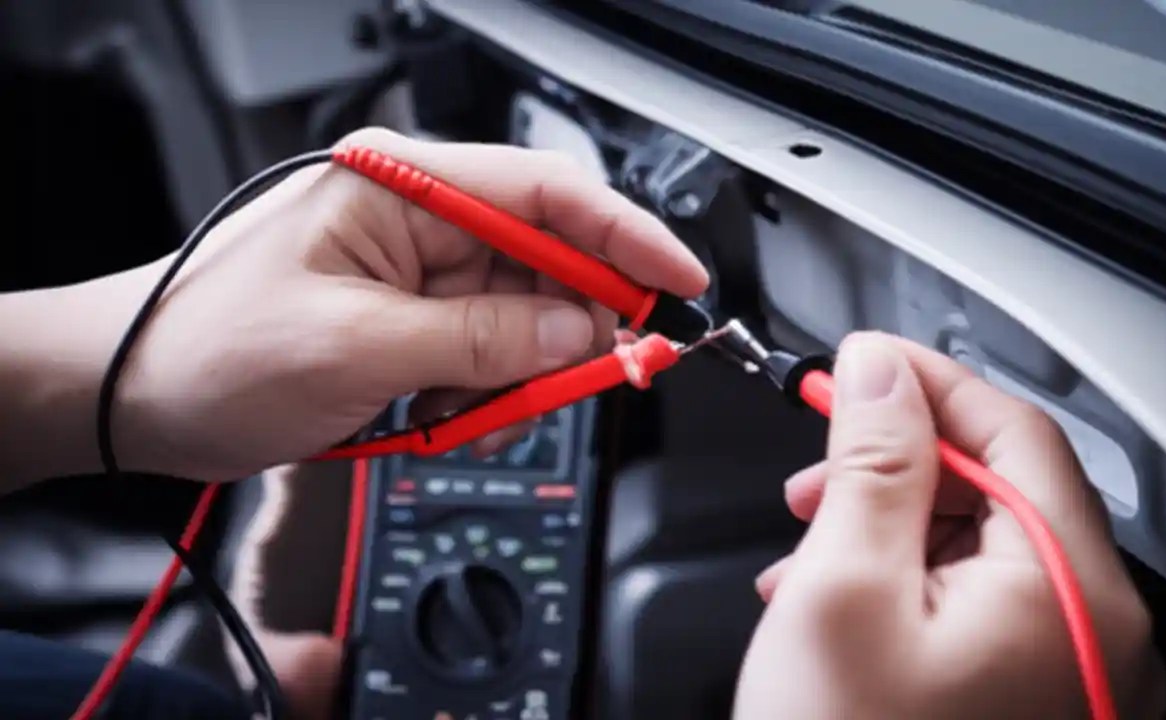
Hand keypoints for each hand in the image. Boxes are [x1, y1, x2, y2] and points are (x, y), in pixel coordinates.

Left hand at [108, 128, 706, 480]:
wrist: (131, 396)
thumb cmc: (204, 347)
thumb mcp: (355, 348)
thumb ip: (481, 339)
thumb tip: (576, 330)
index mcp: (398, 184)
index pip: (543, 192)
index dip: (624, 235)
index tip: (678, 280)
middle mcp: (415, 216)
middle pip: (546, 257)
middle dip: (576, 322)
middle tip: (598, 375)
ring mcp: (414, 270)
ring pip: (523, 314)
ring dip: (527, 371)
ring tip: (485, 411)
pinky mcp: (410, 318)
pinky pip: (487, 349)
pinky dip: (491, 390)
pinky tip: (455, 412)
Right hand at [735, 333, 1165, 718]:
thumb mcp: (842, 587)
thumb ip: (871, 462)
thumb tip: (880, 371)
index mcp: (1073, 596)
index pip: (1017, 430)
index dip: (928, 382)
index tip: (859, 361)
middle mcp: (1095, 637)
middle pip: (1000, 492)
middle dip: (892, 469)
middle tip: (815, 472)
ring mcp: (1064, 678)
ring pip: (976, 551)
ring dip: (883, 530)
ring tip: (806, 557)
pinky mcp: (1024, 705)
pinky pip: (973, 611)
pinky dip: (899, 588)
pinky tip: (834, 606)